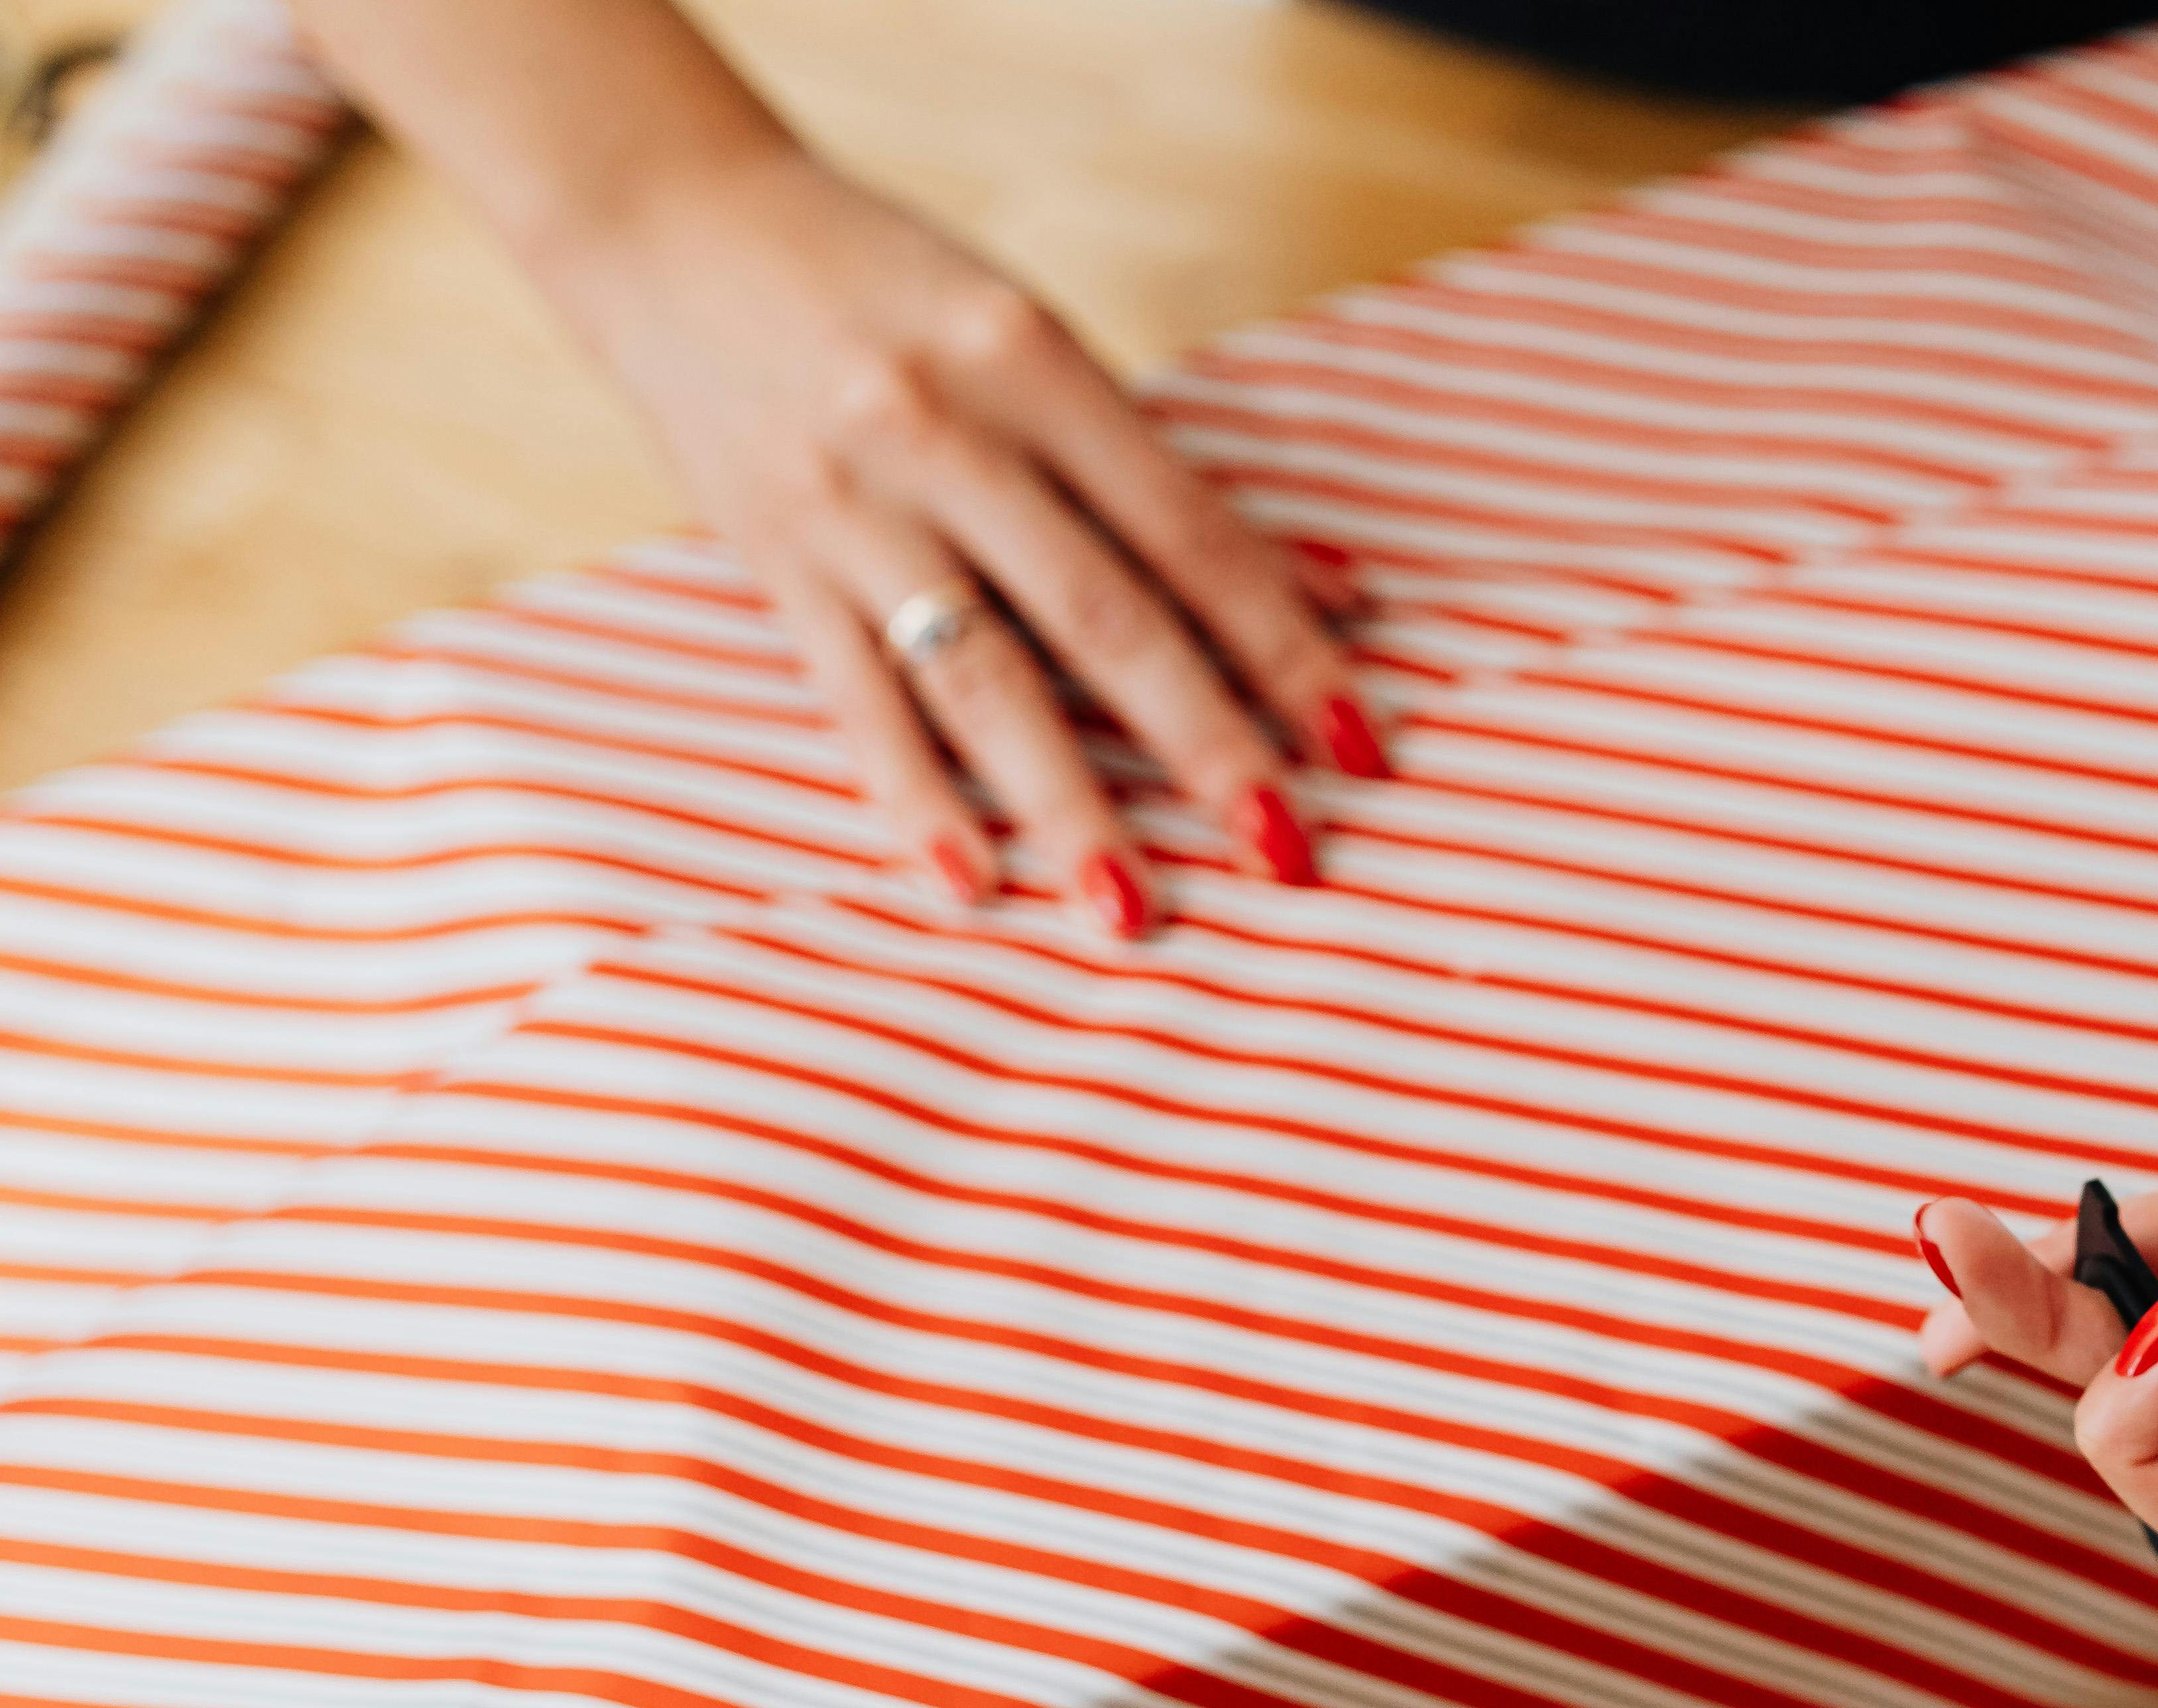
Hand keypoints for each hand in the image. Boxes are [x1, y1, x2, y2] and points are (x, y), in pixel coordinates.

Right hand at [540, 143, 1380, 930]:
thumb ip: (1169, 473)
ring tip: (1132, 911)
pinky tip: (970, 879)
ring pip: (981, 678)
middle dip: (1205, 744)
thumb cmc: (886, 284)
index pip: (1191, 536)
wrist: (667, 215)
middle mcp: (944, 435)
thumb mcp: (1034, 339)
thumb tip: (1337, 592)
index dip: (1284, 646)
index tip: (1360, 745)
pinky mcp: (771, 560)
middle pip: (1104, 616)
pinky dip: (914, 795)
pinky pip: (855, 699)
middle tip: (1286, 851)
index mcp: (1032, 363)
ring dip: (1065, 804)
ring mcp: (851, 505)